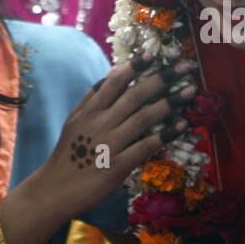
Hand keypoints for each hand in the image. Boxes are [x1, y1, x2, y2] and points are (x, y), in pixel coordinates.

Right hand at [33, 54, 195, 220]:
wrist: (55, 190)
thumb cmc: (68, 154)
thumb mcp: (74, 121)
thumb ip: (93, 98)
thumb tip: (114, 72)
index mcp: (89, 112)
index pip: (114, 82)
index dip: (134, 66)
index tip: (154, 53)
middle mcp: (99, 124)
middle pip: (134, 96)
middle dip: (161, 79)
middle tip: (183, 66)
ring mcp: (109, 144)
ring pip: (142, 118)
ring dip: (168, 103)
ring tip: (190, 90)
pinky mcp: (117, 166)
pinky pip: (144, 147)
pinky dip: (163, 135)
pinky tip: (181, 126)